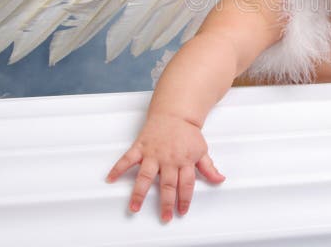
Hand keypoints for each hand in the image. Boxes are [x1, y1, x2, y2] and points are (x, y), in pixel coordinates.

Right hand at [106, 112, 225, 221]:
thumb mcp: (202, 150)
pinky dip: (117, 168)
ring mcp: (153, 153)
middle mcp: (168, 159)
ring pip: (145, 176)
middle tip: (165, 217)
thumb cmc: (187, 133)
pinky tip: (110, 178)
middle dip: (167, 202)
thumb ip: (209, 167)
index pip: (186, 184)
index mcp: (185, 160)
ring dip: (139, 193)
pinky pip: (127, 159)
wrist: (175, 113)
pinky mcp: (140, 146)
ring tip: (134, 207)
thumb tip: (219, 179)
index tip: (182, 211)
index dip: (185, 199)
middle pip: (167, 184)